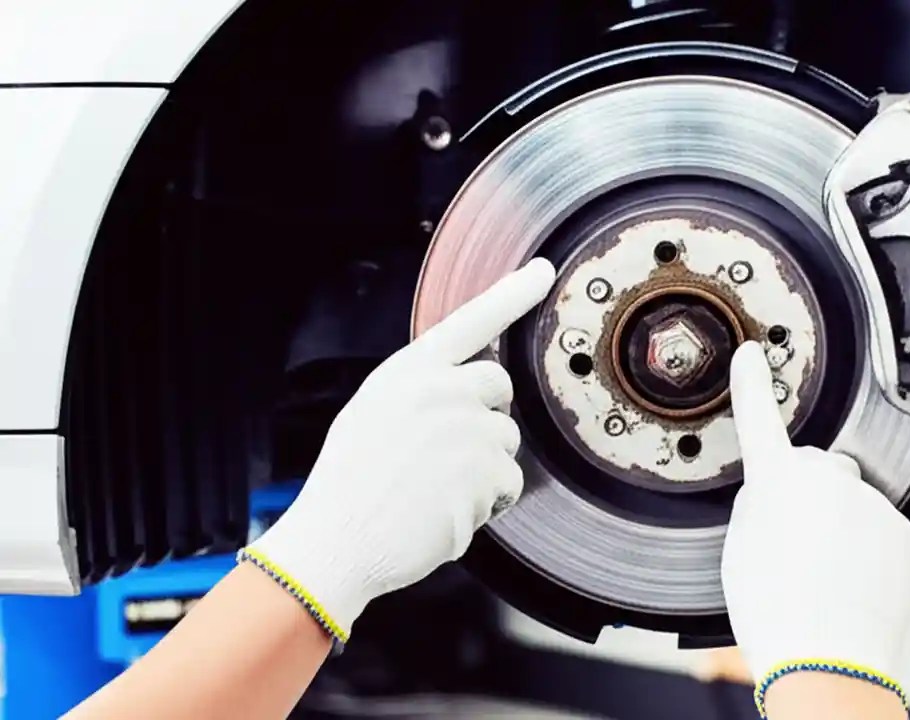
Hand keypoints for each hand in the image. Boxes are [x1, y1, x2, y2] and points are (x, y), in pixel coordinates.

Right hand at [242, 259, 554, 642]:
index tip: (543, 272)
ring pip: (506, 442)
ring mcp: (468, 432)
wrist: (337, 541)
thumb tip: (465, 387)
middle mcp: (443, 391)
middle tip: (444, 453)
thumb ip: (422, 389)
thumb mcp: (376, 410)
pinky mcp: (485, 475)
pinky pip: (509, 485)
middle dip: (486, 417)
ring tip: (434, 489)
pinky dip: (487, 504)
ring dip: (484, 468)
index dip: (511, 294)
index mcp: (410, 371)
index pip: (470, 321)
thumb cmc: (351, 482)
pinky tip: (446, 511)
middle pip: (500, 388)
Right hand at [721, 342, 909, 693]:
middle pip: (810, 468)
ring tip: (821, 568)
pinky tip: (848, 575)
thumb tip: (776, 491)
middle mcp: (825, 480)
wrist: (828, 656)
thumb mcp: (740, 549)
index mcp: (775, 481)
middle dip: (802, 492)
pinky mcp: (898, 525)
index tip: (752, 355)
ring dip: (835, 519)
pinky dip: (863, 541)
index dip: (751, 384)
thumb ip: (758, 504)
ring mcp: (867, 501)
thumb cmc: (776, 612)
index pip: (759, 420)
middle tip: (790, 543)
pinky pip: (874, 521)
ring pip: (846, 496)